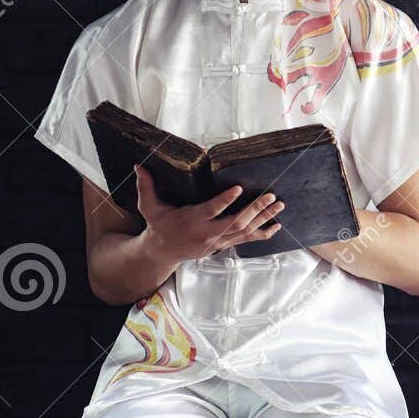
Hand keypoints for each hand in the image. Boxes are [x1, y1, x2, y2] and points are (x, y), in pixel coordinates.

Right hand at [133, 165, 284, 263]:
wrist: (162, 252)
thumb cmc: (158, 225)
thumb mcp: (149, 207)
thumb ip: (146, 186)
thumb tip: (139, 165)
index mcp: (191, 220)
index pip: (211, 210)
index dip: (225, 201)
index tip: (238, 188)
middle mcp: (207, 232)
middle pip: (236, 222)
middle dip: (255, 209)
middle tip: (271, 196)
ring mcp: (218, 241)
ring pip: (245, 231)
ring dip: (264, 218)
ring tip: (279, 206)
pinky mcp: (223, 245)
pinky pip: (246, 240)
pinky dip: (262, 233)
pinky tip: (276, 226)